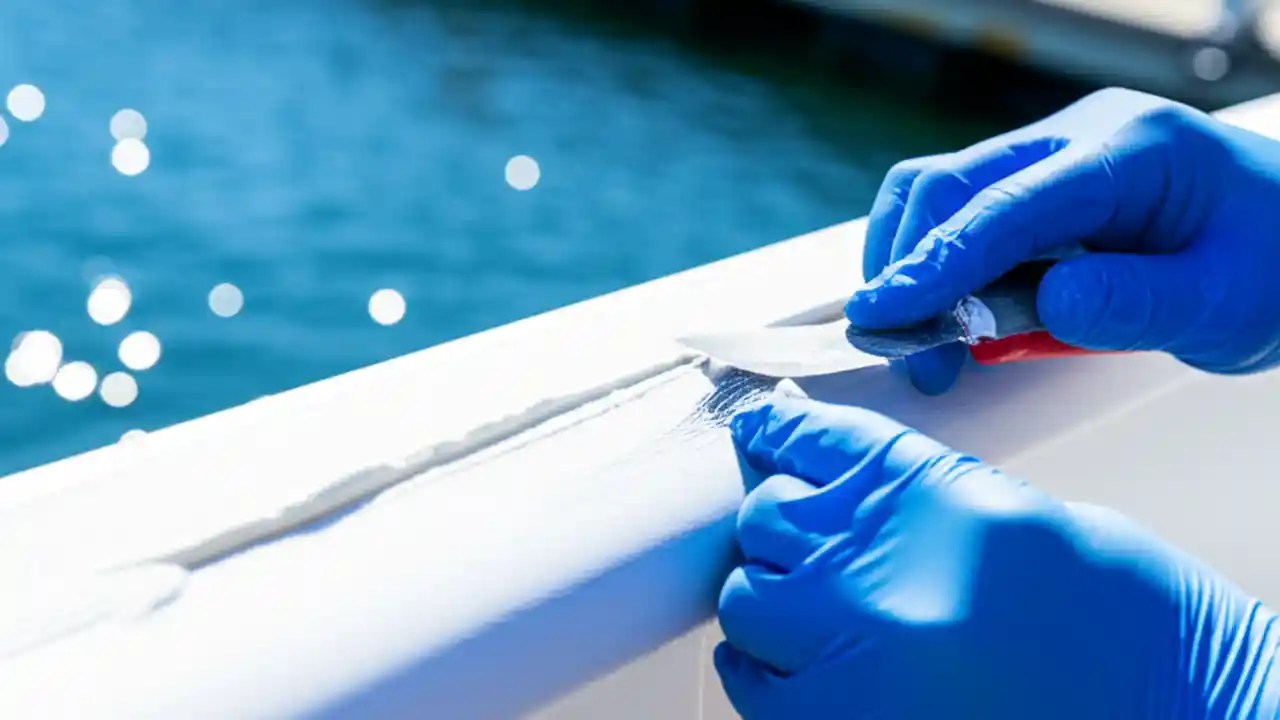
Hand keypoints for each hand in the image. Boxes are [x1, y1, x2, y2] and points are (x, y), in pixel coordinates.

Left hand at [716, 395, 1279, 718]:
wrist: (1169, 708)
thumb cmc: (1117, 620)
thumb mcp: (1013, 518)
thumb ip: (919, 502)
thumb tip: (846, 497)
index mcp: (922, 488)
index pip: (812, 439)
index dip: (780, 436)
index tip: (760, 434)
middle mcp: (870, 559)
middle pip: (767, 516)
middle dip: (783, 526)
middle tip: (811, 545)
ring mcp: (843, 644)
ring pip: (747, 597)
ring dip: (771, 598)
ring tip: (814, 613)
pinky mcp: (832, 719)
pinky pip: (751, 681)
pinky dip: (763, 668)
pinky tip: (796, 665)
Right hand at [848, 87, 1279, 393]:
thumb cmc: (1275, 267)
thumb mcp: (1224, 304)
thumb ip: (1137, 304)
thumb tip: (1046, 303)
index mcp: (1130, 152)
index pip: (1007, 206)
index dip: (938, 262)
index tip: (886, 312)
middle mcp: (1080, 138)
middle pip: (951, 184)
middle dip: (910, 266)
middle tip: (905, 349)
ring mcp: (1056, 156)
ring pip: (944, 192)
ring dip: (914, 261)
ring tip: (921, 337)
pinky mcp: (1044, 185)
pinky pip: (968, 212)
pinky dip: (941, 262)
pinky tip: (950, 311)